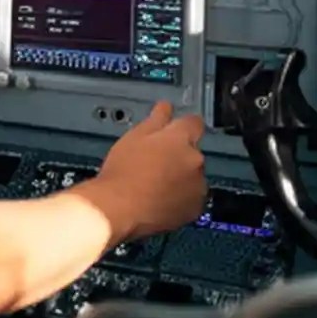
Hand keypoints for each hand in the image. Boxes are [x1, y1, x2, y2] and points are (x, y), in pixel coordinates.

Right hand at [94, 102, 206, 239]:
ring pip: (193, 175)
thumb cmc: (122, 171)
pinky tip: (160, 199)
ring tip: (155, 184)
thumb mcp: (134, 137)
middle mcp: (195, 160)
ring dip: (181, 177)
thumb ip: (155, 120)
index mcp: (181, 138)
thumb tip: (165, 108)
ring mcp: (197, 186)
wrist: (119, 209)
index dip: (183, 126)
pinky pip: (192, 198)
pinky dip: (181, 198)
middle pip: (193, 151)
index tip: (173, 130)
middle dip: (179, 155)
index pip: (194, 123)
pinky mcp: (194, 209)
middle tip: (154, 162)